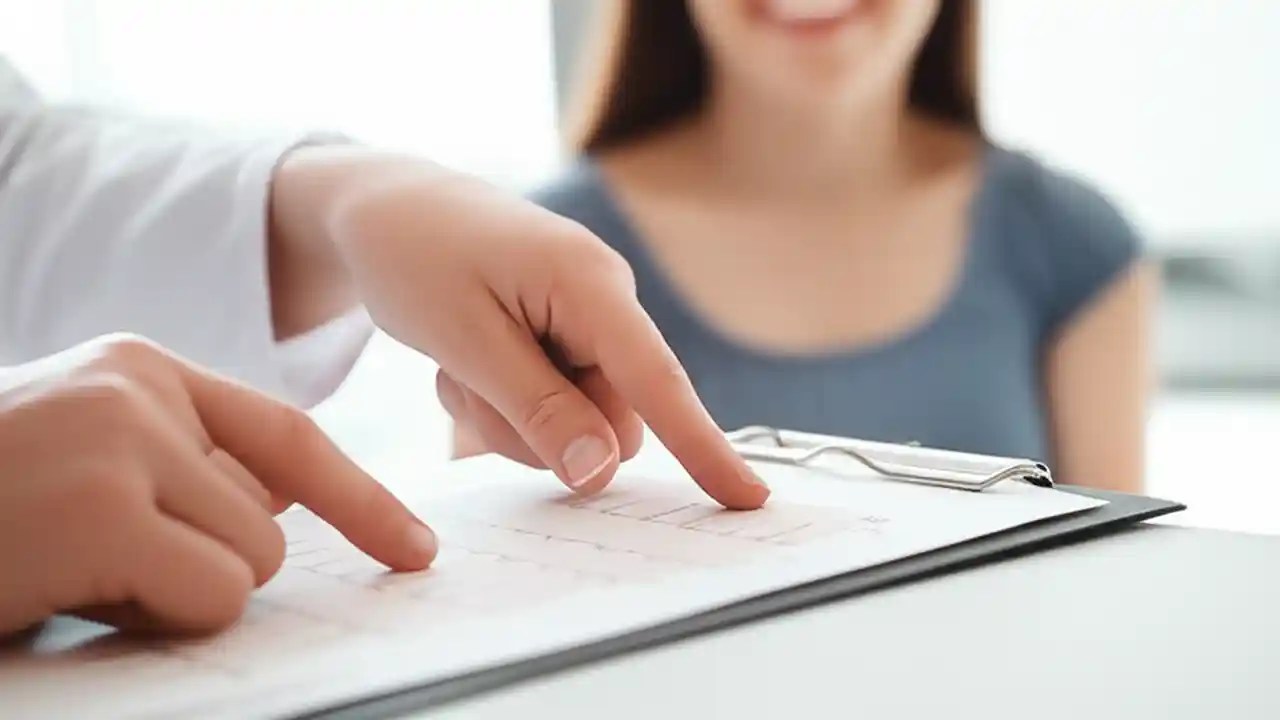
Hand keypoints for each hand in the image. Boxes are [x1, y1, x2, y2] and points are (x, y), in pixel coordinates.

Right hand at [0, 335, 434, 636]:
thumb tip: (279, 520)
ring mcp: (117, 439)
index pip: (284, 435)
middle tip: (89, 568)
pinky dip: (152, 621)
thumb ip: (175, 474)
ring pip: (246, 566)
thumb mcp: (77, 467)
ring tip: (66, 576)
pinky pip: (211, 598)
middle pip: (266, 523)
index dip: (357, 498)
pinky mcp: (97, 505)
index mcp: (135, 371)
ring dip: (168, 599)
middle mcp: (134, 387)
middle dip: (197, 572)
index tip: (414, 550)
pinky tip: (59, 595)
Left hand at [272, 147, 767, 508]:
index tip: (748, 501)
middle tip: (466, 385)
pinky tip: (464, 358)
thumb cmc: (415, 256)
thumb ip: (538, 409)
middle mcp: (605, 302)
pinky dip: (500, 400)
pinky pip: (551, 407)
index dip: (703, 447)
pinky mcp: (565, 337)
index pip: (659, 382)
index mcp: (590, 285)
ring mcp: (586, 321)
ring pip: (575, 424)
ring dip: (509, 416)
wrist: (382, 208)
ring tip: (460, 363)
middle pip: (607, 422)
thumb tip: (603, 471)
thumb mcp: (465, 340)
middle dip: (536, 430)